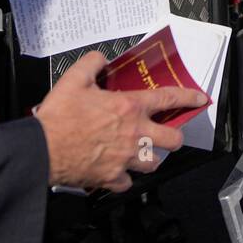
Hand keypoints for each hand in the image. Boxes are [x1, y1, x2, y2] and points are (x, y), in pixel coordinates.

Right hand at [34, 52, 205, 191]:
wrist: (42, 150)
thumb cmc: (58, 116)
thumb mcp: (74, 79)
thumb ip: (92, 63)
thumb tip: (101, 59)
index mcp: (129, 108)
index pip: (169, 98)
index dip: (189, 97)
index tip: (201, 99)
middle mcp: (135, 134)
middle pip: (173, 139)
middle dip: (175, 137)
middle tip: (167, 134)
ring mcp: (125, 159)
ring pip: (154, 163)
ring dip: (151, 158)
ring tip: (143, 153)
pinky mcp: (111, 178)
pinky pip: (128, 183)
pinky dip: (125, 178)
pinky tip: (118, 173)